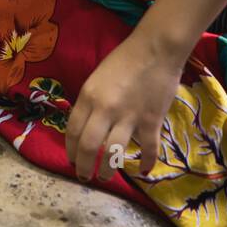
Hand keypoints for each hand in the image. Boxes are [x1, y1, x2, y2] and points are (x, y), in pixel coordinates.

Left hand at [66, 30, 182, 182]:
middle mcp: (105, 109)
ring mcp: (128, 117)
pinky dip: (147, 163)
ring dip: (108, 170)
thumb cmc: (124, 59)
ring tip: (106, 176)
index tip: (72, 160)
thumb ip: (91, 102)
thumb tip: (87, 125)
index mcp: (88, 96)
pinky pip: (148, 149)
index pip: (73, 130)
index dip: (70, 150)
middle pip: (89, 146)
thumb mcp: (97, 78)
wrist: (155, 49)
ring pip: (113, 153)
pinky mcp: (151, 122)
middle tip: (85, 176)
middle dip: (84, 166)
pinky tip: (144, 171)